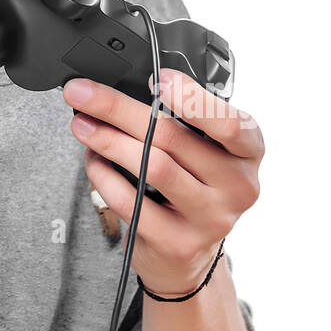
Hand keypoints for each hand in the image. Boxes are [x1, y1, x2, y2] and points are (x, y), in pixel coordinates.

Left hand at [64, 70, 263, 296]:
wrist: (188, 252)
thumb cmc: (192, 182)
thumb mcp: (203, 147)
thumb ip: (181, 119)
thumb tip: (122, 87)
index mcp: (248, 151)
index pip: (229, 123)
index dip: (192, 98)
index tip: (157, 78)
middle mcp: (238, 186)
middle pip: (173, 137)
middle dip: (118, 108)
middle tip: (83, 93)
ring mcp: (210, 219)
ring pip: (152, 167)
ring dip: (107, 140)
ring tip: (81, 124)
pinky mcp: (178, 243)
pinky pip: (132, 201)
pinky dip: (103, 175)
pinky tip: (93, 160)